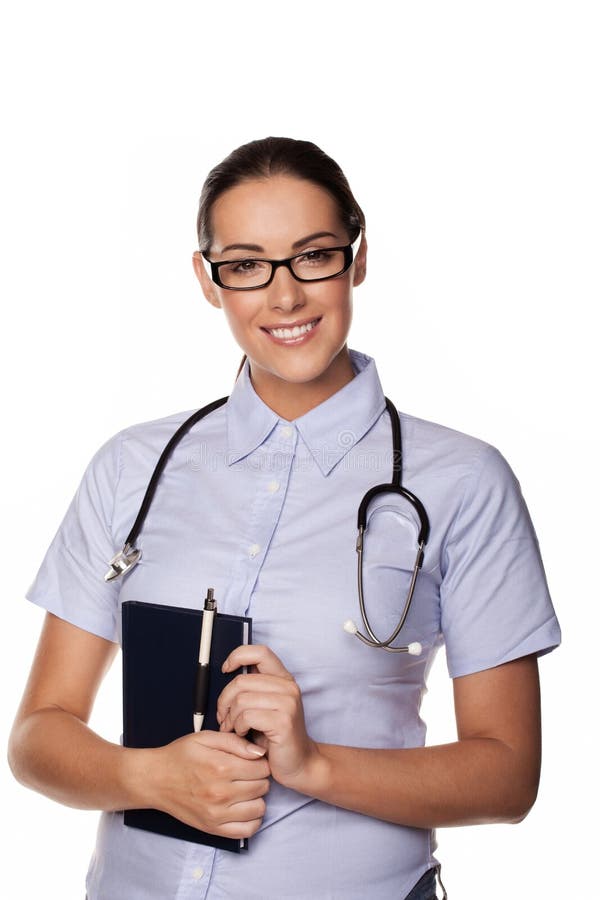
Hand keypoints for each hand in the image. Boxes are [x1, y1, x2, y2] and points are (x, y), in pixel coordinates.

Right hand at [144, 730, 270, 839]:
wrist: (155, 779)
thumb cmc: (180, 756)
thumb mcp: (205, 738)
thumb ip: (235, 742)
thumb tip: (260, 751)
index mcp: (221, 767)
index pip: (262, 768)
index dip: (260, 761)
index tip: (253, 760)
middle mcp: (221, 793)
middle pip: (262, 787)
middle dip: (259, 778)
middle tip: (247, 773)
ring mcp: (217, 814)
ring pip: (259, 809)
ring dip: (257, 798)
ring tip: (245, 789)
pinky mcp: (212, 828)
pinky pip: (246, 831)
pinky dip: (252, 820)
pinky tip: (244, 807)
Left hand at [216, 644, 318, 790]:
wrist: (299, 764)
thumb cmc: (276, 737)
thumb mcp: (265, 706)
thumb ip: (253, 688)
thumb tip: (228, 673)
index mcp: (283, 678)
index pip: (260, 652)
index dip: (238, 656)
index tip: (226, 669)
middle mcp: (288, 687)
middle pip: (241, 681)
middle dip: (225, 701)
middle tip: (224, 717)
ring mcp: (288, 703)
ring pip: (241, 699)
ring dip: (230, 718)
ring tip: (233, 728)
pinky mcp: (283, 721)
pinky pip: (246, 716)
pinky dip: (238, 727)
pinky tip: (243, 734)